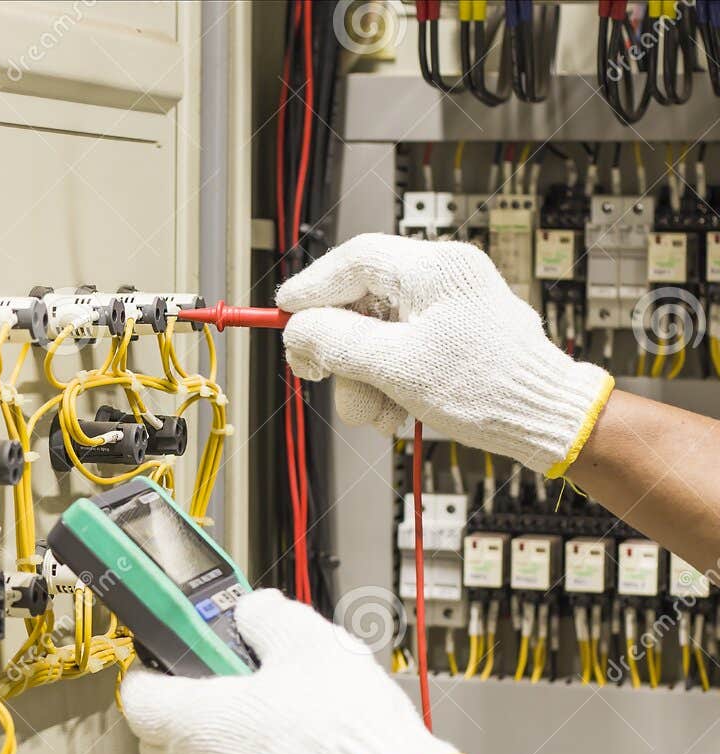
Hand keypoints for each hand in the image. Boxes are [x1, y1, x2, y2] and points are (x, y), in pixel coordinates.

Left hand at [120, 589, 478, 753]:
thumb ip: (268, 619)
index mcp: (197, 725)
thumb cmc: (350, 735)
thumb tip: (254, 611)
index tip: (167, 668)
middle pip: (162, 748)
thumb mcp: (311, 643)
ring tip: (284, 743)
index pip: (137, 700)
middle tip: (230, 700)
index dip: (150, 678)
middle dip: (186, 723)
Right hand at [277, 233, 613, 476]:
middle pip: (358, 300)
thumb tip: (297, 328)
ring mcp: (447, 307)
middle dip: (338, 349)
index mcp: (434, 269)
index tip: (283, 316)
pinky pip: (397, 349)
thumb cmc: (488, 387)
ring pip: (374, 333)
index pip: (353, 260)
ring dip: (362, 379)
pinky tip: (395, 410)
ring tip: (375, 413)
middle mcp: (442, 278)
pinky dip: (386, 382)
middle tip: (316, 376)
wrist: (544, 418)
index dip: (310, 288)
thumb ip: (337, 340)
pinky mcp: (450, 334)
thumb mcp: (396, 367)